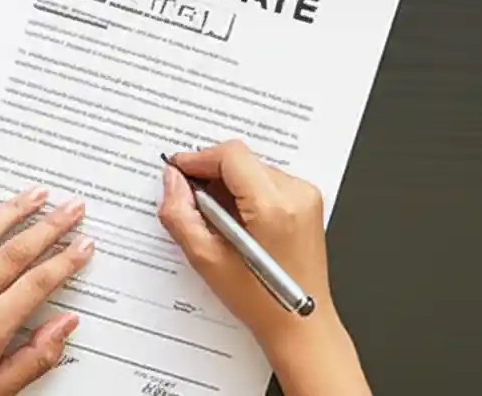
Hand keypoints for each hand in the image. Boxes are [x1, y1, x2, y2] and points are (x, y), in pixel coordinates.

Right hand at [158, 141, 370, 395]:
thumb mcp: (207, 260)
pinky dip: (247, 194)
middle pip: (242, 160)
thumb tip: (172, 180)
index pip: (230, 156)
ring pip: (253, 169)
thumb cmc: (260, 301)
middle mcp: (296, 194)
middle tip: (193, 204)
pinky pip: (268, 182)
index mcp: (273, 206)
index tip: (177, 172)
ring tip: (219, 222)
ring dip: (229, 186)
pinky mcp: (308, 203)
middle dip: (212, 176)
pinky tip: (239, 224)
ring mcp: (306, 197)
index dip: (198, 159)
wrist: (300, 325)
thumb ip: (181, 214)